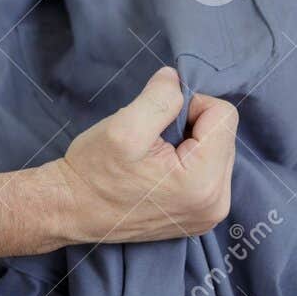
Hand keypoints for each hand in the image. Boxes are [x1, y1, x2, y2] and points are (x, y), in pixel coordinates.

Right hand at [53, 65, 236, 244]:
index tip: (157, 120)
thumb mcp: (124, 126)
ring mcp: (210, 214)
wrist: (72, 210)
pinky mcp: (201, 216)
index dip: (189, 105)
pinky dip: (187, 162)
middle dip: (190, 126)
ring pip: (217, 151)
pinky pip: (209, 172)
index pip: (224, 116)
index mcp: (203, 181)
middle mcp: (216, 202)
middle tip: (153, 141)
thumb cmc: (94, 171)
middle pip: (224, 134)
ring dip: (188, 144)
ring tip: (153, 158)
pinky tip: (159, 171)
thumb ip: (160, 98)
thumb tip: (177, 79)